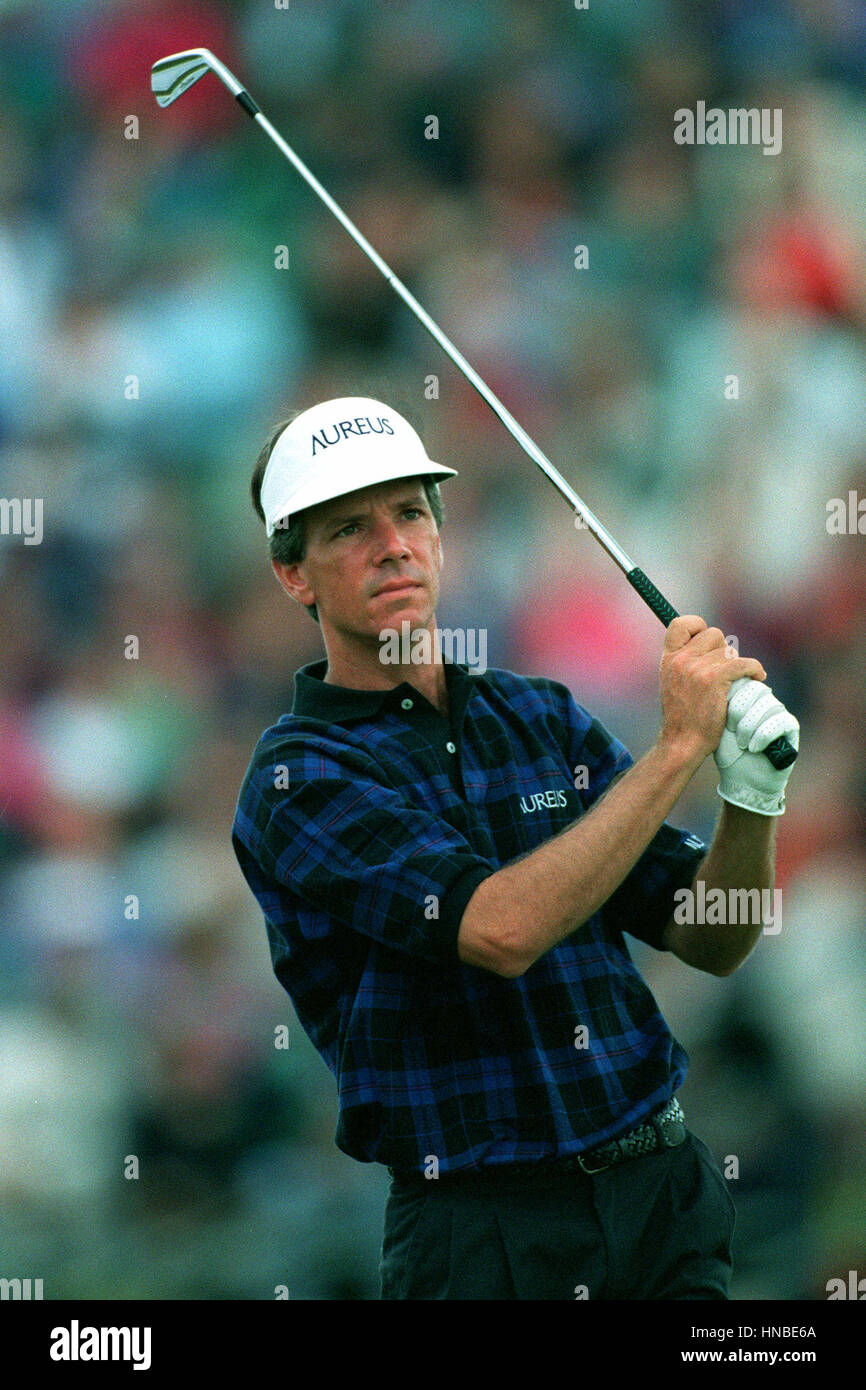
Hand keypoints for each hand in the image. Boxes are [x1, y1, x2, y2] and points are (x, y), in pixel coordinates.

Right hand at [658, 616, 765, 765]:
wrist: (683, 742)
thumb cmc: (683, 717)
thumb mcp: (673, 683)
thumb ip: (686, 663)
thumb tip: (714, 647)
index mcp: (668, 658)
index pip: (680, 624)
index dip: (697, 626)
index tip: (708, 641)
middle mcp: (681, 659)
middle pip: (714, 634)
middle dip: (724, 650)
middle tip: (726, 670)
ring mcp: (696, 668)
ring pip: (730, 651)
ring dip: (738, 665)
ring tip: (739, 681)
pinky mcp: (714, 679)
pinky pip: (743, 663)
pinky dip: (755, 669)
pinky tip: (758, 677)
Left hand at [714, 678, 799, 814]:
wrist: (743, 780)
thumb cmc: (728, 752)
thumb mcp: (717, 725)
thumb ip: (718, 703)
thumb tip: (715, 683)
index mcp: (745, 695)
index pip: (741, 680)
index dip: (729, 697)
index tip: (721, 718)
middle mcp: (764, 699)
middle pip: (755, 689)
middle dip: (738, 710)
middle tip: (729, 728)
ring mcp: (778, 711)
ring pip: (767, 704)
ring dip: (749, 726)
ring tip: (741, 743)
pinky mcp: (790, 726)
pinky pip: (779, 721)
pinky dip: (762, 735)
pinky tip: (753, 749)